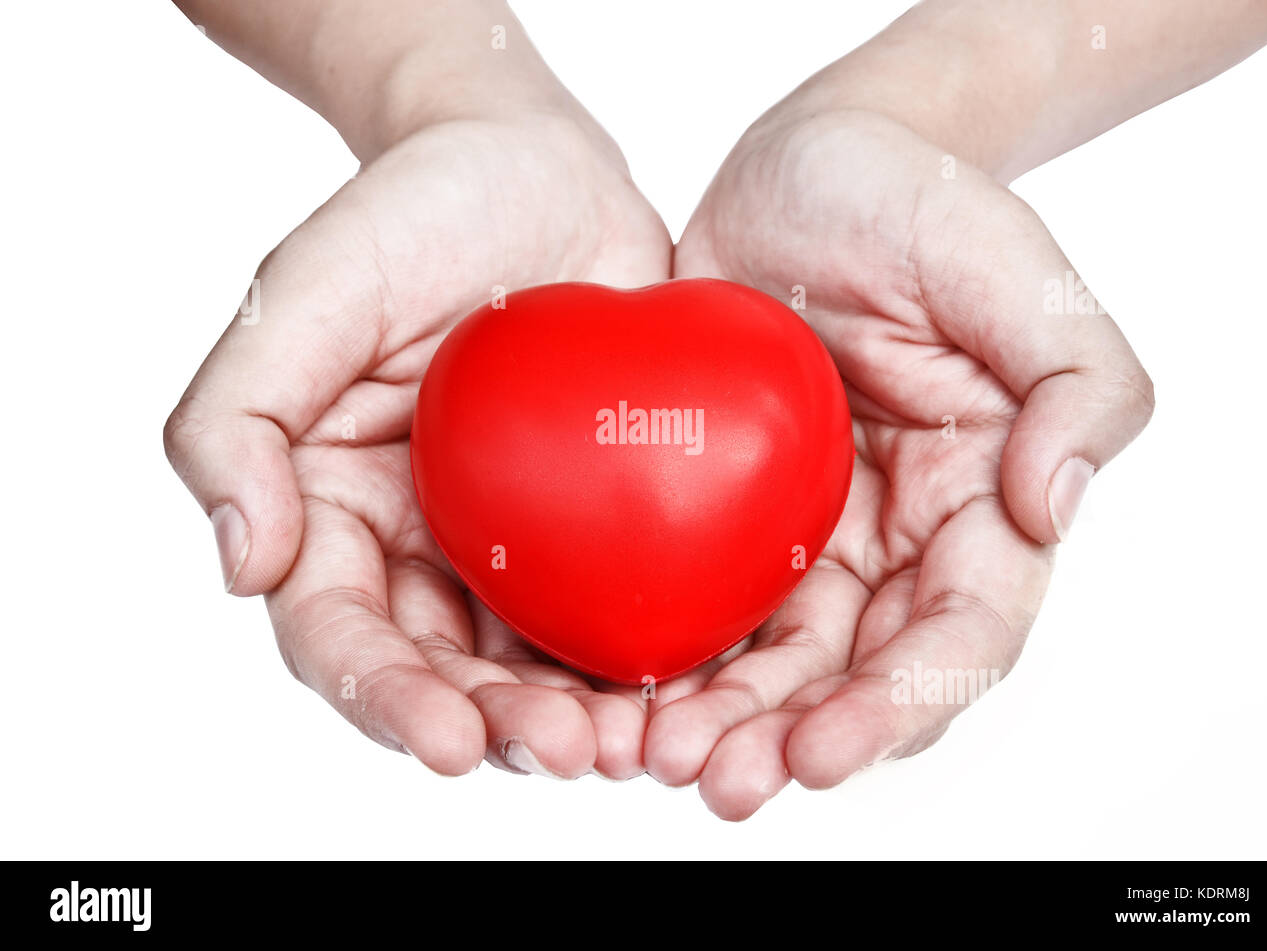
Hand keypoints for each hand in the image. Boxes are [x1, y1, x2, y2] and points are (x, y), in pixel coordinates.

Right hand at [165, 109, 669, 778]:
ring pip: (538, 662)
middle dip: (499, 728)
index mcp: (334, 513)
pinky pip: (620, 599)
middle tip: (568, 754)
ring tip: (632, 742)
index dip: (387, 700)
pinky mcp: (601, 518)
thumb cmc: (408, 215)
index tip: (448, 743)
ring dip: (579, 717)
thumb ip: (239, 422)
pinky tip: (690, 679)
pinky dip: (648, 652)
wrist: (531, 167)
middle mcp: (423, 546)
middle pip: (448, 673)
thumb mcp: (302, 296)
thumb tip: (238, 564)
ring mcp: (518, 539)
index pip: (341, 636)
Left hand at [650, 107, 1153, 816]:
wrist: (812, 162)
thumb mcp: (1023, 276)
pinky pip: (700, 596)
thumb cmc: (923, 205)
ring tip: (659, 756)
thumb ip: (1079, 389)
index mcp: (980, 505)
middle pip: (854, 674)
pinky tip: (619, 689)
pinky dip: (669, 652)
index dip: (899, 706)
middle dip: (793, 738)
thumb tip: (1051, 509)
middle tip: (722, 781)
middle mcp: (896, 539)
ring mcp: (806, 529)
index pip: (958, 637)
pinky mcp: (726, 505)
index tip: (824, 750)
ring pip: (772, 658)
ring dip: (723, 719)